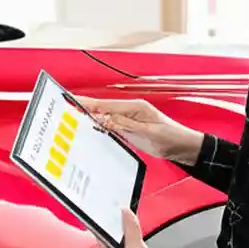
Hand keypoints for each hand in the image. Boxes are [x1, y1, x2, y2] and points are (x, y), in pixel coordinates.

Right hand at [74, 96, 203, 164]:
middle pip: (102, 108)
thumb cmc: (171, 139)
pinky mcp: (129, 127)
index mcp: (135, 107)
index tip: (70, 100)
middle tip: (64, 108)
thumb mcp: (147, 133)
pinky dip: (98, 125)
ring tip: (71, 117)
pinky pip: (110, 124)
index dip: (86, 103)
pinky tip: (89, 127)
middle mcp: (131, 110)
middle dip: (83, 108)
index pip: (105, 104)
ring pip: (104, 116)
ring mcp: (130, 118)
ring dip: (89, 116)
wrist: (184, 147)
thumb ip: (123, 125)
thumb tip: (102, 119)